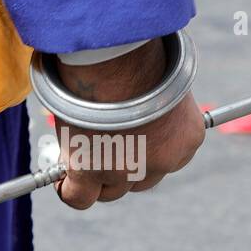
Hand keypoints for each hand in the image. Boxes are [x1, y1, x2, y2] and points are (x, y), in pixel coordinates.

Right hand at [53, 38, 205, 208]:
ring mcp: (128, 170)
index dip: (142, 149)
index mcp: (187, 136)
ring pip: (110, 191)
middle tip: (100, 145)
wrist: (117, 55)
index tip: (127, 138)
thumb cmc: (138, 54)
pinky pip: (79, 197)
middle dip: (121, 166)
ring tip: (77, 156)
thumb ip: (152, 102)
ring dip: (95, 177)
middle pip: (140, 180)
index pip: (166, 157)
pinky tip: (62, 180)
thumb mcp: (159, 81)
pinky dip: (70, 190)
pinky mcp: (93, 173)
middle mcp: (164, 160)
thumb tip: (132, 103)